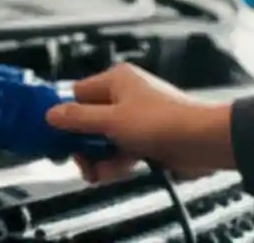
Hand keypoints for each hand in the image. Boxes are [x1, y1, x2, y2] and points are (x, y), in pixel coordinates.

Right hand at [46, 62, 234, 183]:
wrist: (201, 142)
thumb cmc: (163, 121)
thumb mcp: (111, 121)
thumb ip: (79, 119)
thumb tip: (52, 114)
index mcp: (116, 80)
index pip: (77, 94)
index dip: (65, 116)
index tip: (55, 137)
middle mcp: (125, 96)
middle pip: (88, 121)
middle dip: (84, 145)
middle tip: (82, 161)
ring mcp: (136, 118)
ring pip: (104, 139)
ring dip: (99, 158)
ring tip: (101, 172)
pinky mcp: (146, 138)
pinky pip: (120, 150)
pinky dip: (116, 162)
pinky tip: (116, 172)